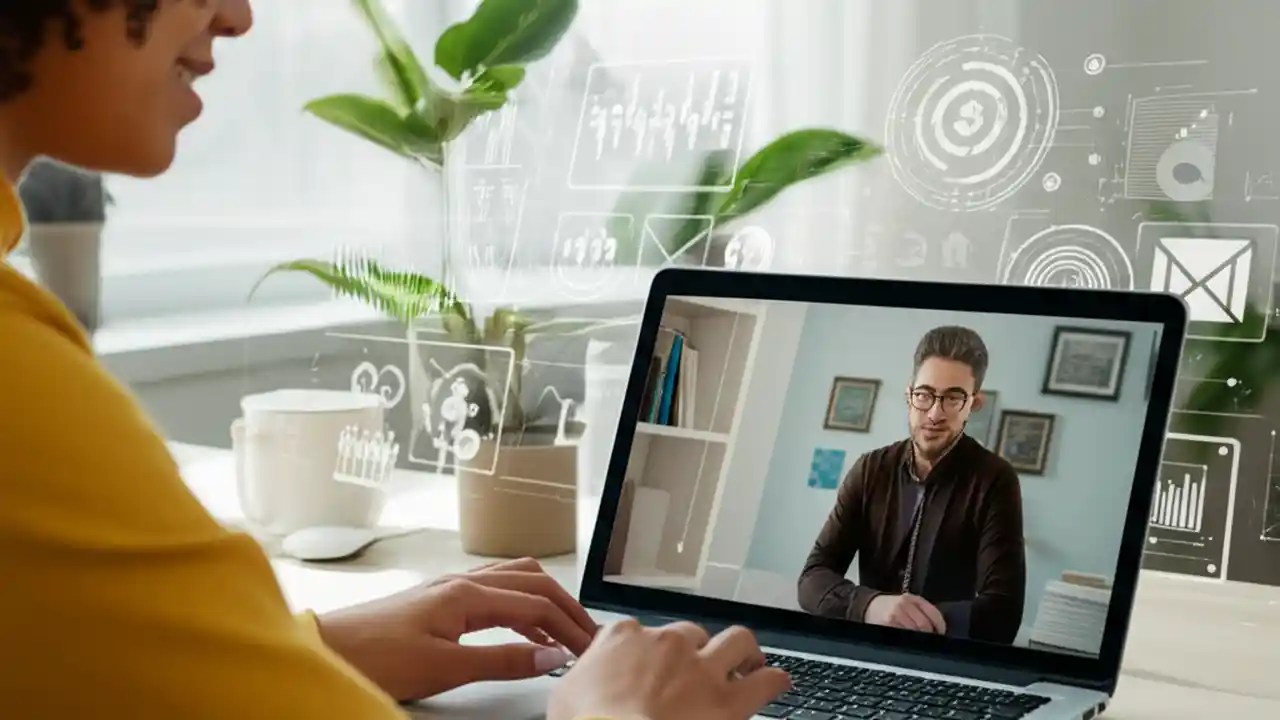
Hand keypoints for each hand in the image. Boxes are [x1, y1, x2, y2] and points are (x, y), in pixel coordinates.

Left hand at [315, 557, 596, 701]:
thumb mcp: (445, 667)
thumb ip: (502, 661)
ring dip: (545, 600)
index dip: (569, 628)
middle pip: (533, 583)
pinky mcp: (438, 599)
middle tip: (589, 636)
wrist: (325, 649)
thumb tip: (551, 657)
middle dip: (566, 607)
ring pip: (514, 579)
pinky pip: (494, 591)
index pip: (537, 605)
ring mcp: (449, 586)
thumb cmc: (375, 656)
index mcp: (467, 594)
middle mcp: (462, 581)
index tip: (590, 651)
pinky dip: (520, 604)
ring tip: (564, 629)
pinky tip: (523, 627)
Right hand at [547, 619, 791, 719]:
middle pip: (690, 632)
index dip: (644, 648)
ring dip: (744, 651)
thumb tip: (584, 684)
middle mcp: (666, 643)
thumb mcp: (564, 697)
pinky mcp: (728, 700)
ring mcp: (701, 668)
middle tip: (699, 667)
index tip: (645, 662)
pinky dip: (774, 680)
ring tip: (748, 660)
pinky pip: (766, 681)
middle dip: (697, 648)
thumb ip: (584, 677)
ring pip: (737, 640)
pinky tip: (777, 683)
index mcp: (622, 638)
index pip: (635, 630)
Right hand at [864, 593, 945, 633]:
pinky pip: (904, 634)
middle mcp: (905, 604)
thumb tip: (937, 629)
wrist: (868, 606)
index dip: (940, 626)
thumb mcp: (907, 604)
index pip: (933, 613)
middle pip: (925, 624)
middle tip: (929, 640)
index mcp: (913, 598)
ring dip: (919, 638)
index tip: (940, 633)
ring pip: (915, 631)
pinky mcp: (888, 623)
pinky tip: (907, 640)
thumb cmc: (890, 607)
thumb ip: (921, 612)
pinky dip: (908, 639)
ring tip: (917, 641)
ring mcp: (896, 613)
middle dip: (929, 634)